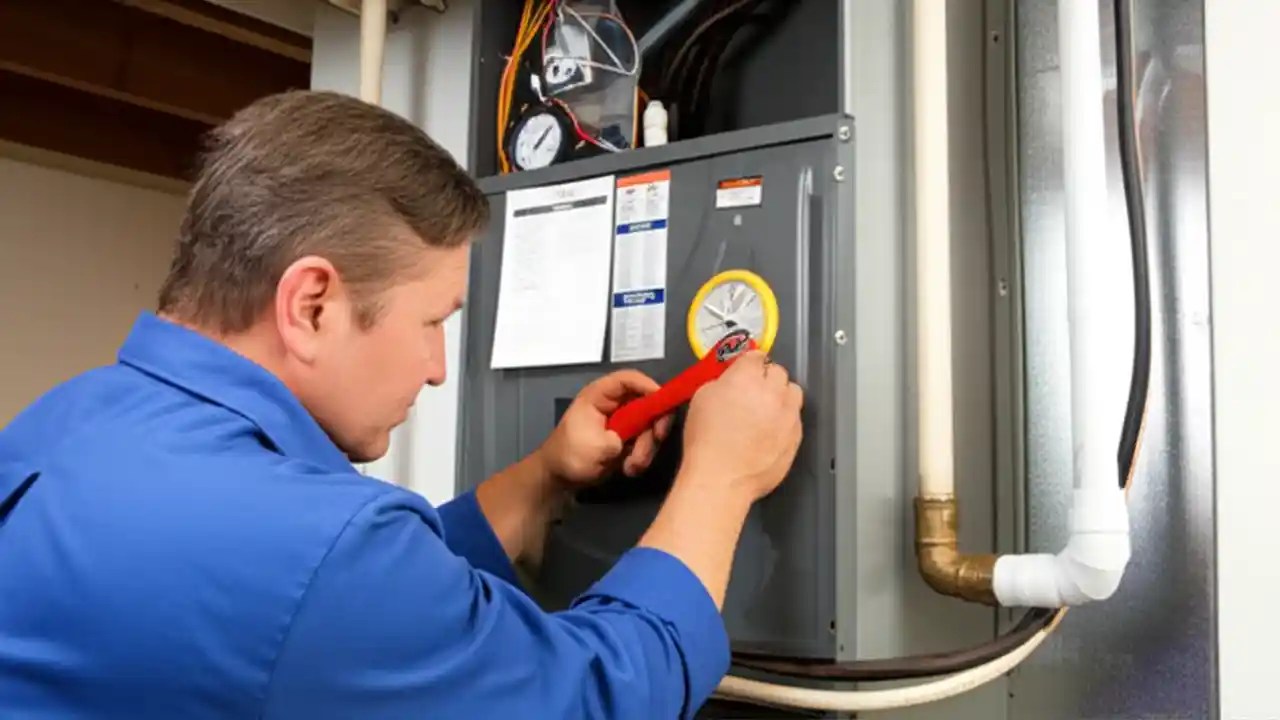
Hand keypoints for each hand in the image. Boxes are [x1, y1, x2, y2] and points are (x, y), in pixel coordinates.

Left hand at [538, 370, 674, 484]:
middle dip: (653, 425)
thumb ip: (623, 436)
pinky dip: (641, 456)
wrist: (559, 478)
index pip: (629, 379)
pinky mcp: (627, 438)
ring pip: (650, 426)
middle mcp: (614, 404)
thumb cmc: (570, 455)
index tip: (664, 405)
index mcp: (600, 395)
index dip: (649, 387)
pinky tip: (628, 469)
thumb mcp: (597, 446)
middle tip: (656, 440)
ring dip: (646, 448)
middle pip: (647, 403)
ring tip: (631, 466)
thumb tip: (645, 434)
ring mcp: (622, 422)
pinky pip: (645, 442)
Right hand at [679, 351, 802, 501]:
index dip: (748, 362)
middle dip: (766, 377)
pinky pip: (795, 418)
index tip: (746, 367)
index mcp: (747, 377)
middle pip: (778, 371)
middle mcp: (772, 393)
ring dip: (781, 396)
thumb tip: (731, 381)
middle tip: (752, 390)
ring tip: (765, 408)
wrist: (721, 478)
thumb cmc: (708, 443)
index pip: (756, 355)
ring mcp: (787, 415)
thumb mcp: (701, 399)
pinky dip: (785, 420)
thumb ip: (721, 382)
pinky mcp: (795, 436)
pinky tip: (768, 430)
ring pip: (793, 392)